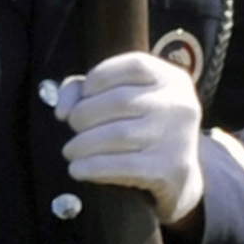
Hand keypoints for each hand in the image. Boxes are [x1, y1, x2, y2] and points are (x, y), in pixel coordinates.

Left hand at [58, 51, 205, 225]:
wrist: (180, 178)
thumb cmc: (143, 131)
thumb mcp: (126, 101)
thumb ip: (86, 91)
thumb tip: (63, 110)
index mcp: (173, 80)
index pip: (135, 66)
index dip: (100, 76)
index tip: (83, 95)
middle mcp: (180, 104)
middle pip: (120, 101)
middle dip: (84, 114)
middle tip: (72, 127)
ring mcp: (178, 137)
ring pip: (117, 135)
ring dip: (83, 144)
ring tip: (70, 151)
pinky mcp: (170, 168)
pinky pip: (122, 165)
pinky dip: (92, 167)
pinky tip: (78, 170)